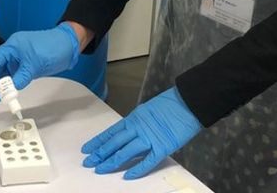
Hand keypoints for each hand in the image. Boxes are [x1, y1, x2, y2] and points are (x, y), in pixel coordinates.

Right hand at [0, 22, 80, 101]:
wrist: (69, 45)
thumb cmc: (53, 48)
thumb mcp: (35, 64)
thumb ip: (22, 77)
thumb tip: (11, 90)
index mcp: (12, 46)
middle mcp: (13, 52)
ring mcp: (19, 59)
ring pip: (6, 73)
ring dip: (4, 85)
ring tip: (4, 97)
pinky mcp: (26, 65)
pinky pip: (15, 75)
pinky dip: (12, 84)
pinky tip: (12, 92)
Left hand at [81, 87, 201, 178]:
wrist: (189, 101)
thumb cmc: (171, 104)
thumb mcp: (148, 110)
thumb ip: (138, 123)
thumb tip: (129, 133)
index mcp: (134, 118)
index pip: (111, 132)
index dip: (98, 141)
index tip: (87, 149)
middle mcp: (138, 128)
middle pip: (115, 143)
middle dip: (100, 153)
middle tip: (88, 162)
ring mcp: (150, 138)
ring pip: (126, 152)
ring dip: (112, 161)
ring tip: (100, 169)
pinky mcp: (163, 147)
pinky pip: (148, 161)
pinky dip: (138, 169)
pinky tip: (127, 176)